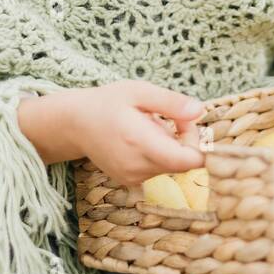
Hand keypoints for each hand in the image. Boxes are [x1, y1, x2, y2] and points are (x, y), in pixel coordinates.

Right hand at [19, 80, 206, 185]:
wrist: (74, 124)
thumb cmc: (108, 102)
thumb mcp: (139, 91)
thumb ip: (171, 103)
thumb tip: (200, 111)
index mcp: (140, 142)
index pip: (187, 160)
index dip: (199, 144)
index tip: (189, 122)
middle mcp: (137, 166)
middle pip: (182, 162)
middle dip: (185, 139)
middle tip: (168, 115)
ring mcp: (133, 178)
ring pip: (171, 166)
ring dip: (171, 146)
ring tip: (149, 125)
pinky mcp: (130, 181)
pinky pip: (158, 169)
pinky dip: (158, 154)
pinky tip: (141, 138)